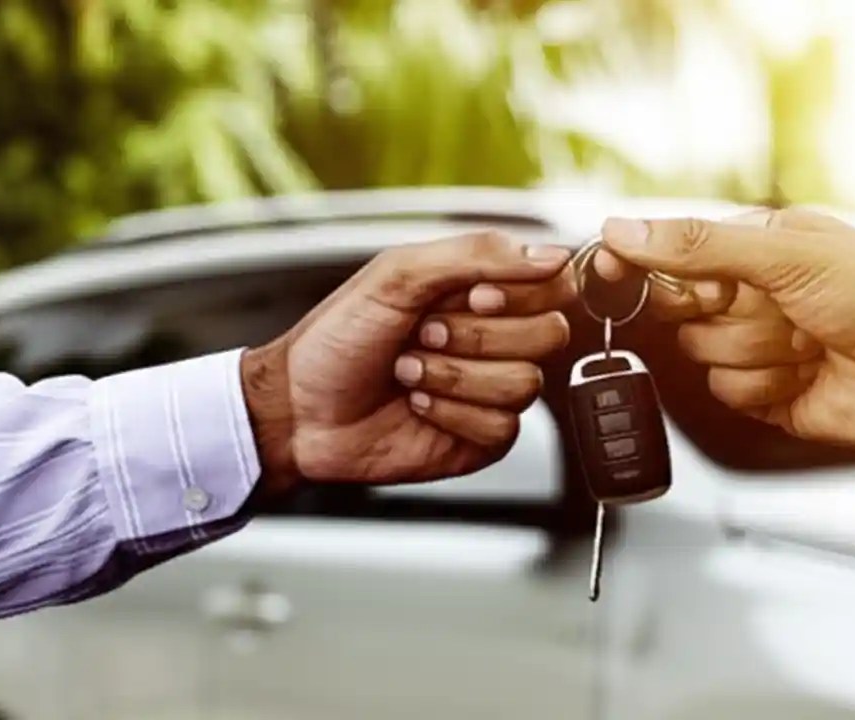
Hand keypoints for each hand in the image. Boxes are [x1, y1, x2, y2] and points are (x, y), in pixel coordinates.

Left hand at [240, 231, 574, 500]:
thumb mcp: (398, 274)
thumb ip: (477, 254)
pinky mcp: (485, 438)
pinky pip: (504, 426)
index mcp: (484, 291)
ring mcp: (494, 390)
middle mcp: (498, 338)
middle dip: (475, 336)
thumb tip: (553, 256)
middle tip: (424, 335)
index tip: (472, 297)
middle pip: (549, 334)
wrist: (298, 409)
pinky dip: (451, 413)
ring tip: (409, 372)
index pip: (555, 283)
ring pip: (526, 384)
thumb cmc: (337, 339)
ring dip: (455, 377)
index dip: (521, 293)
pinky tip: (418, 405)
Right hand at [597, 208, 854, 450]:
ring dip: (757, 351)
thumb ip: (699, 246)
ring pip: (704, 356)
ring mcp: (761, 347)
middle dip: (725, 312)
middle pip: (683, 310)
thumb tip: (624, 229)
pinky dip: (767, 387)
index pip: (675, 253)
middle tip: (772, 305)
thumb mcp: (788, 255)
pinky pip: (727, 395)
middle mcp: (755, 295)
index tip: (612, 267)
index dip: (644, 263)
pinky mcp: (768, 397)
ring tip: (809, 343)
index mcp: (759, 246)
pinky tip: (809, 375)